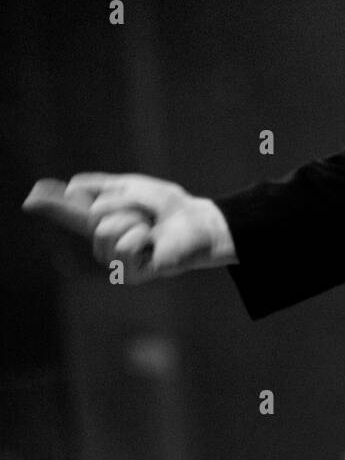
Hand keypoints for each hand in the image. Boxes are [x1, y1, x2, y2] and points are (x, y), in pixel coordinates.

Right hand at [22, 173, 236, 283]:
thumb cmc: (167, 206)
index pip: (72, 213)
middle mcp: (103, 242)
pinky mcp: (128, 274)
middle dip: (124, 206)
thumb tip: (71, 185)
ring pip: (106, 230)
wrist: (196, 223)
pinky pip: (123, 245)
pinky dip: (141, 236)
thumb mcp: (133, 187)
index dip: (53, 205)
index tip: (32, 198)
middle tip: (145, 213)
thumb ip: (102, 186)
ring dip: (134, 220)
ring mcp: (115, 260)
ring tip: (150, 228)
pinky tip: (152, 242)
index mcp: (102, 220)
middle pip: (94, 217)